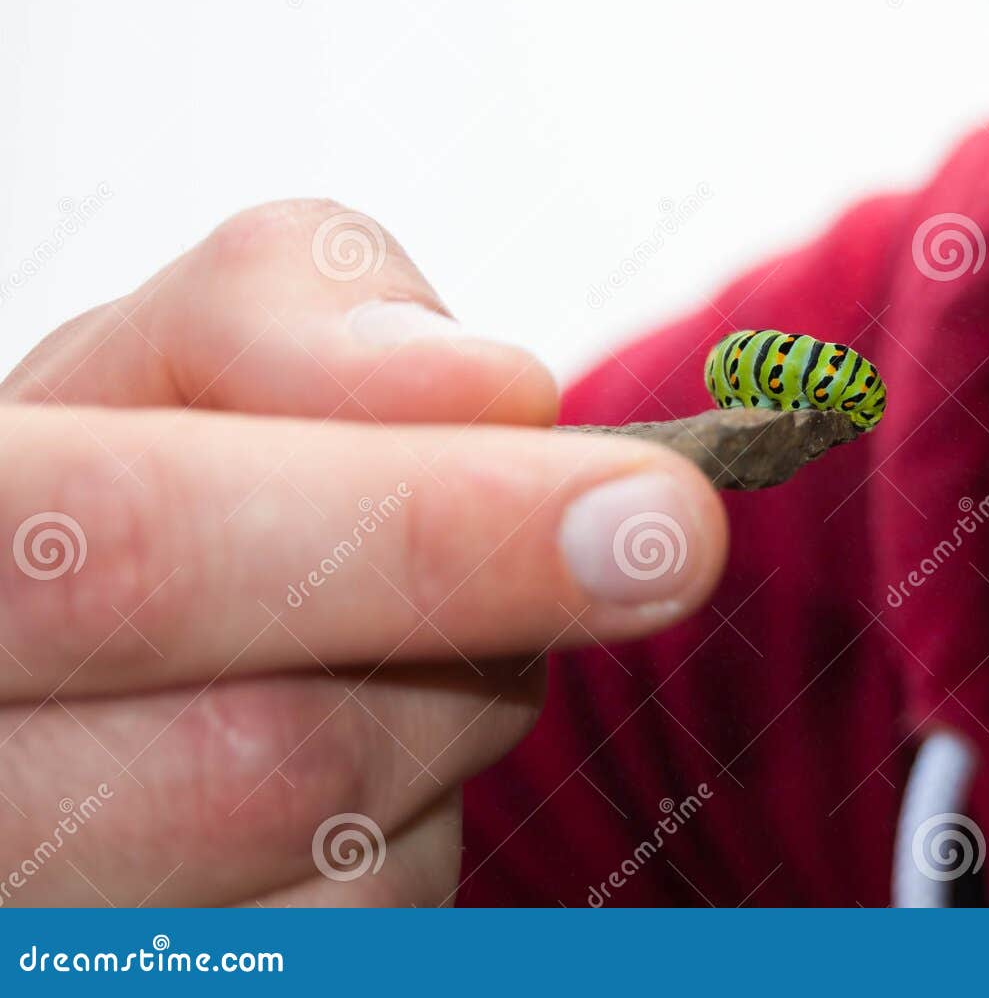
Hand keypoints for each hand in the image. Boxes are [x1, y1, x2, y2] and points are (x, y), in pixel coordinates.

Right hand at [0, 200, 725, 904]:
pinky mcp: (147, 979)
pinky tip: (347, 749)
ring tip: (378, 639)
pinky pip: (369, 935)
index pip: (140, 550)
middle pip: (276, 758)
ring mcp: (44, 928)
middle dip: (479, 644)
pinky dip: (412, 827)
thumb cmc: (128, 465)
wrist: (51, 649)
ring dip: (446, 726)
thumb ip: (300, 326)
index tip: (656, 515)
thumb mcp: (177, 352)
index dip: (418, 532)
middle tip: (625, 549)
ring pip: (354, 869)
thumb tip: (495, 391)